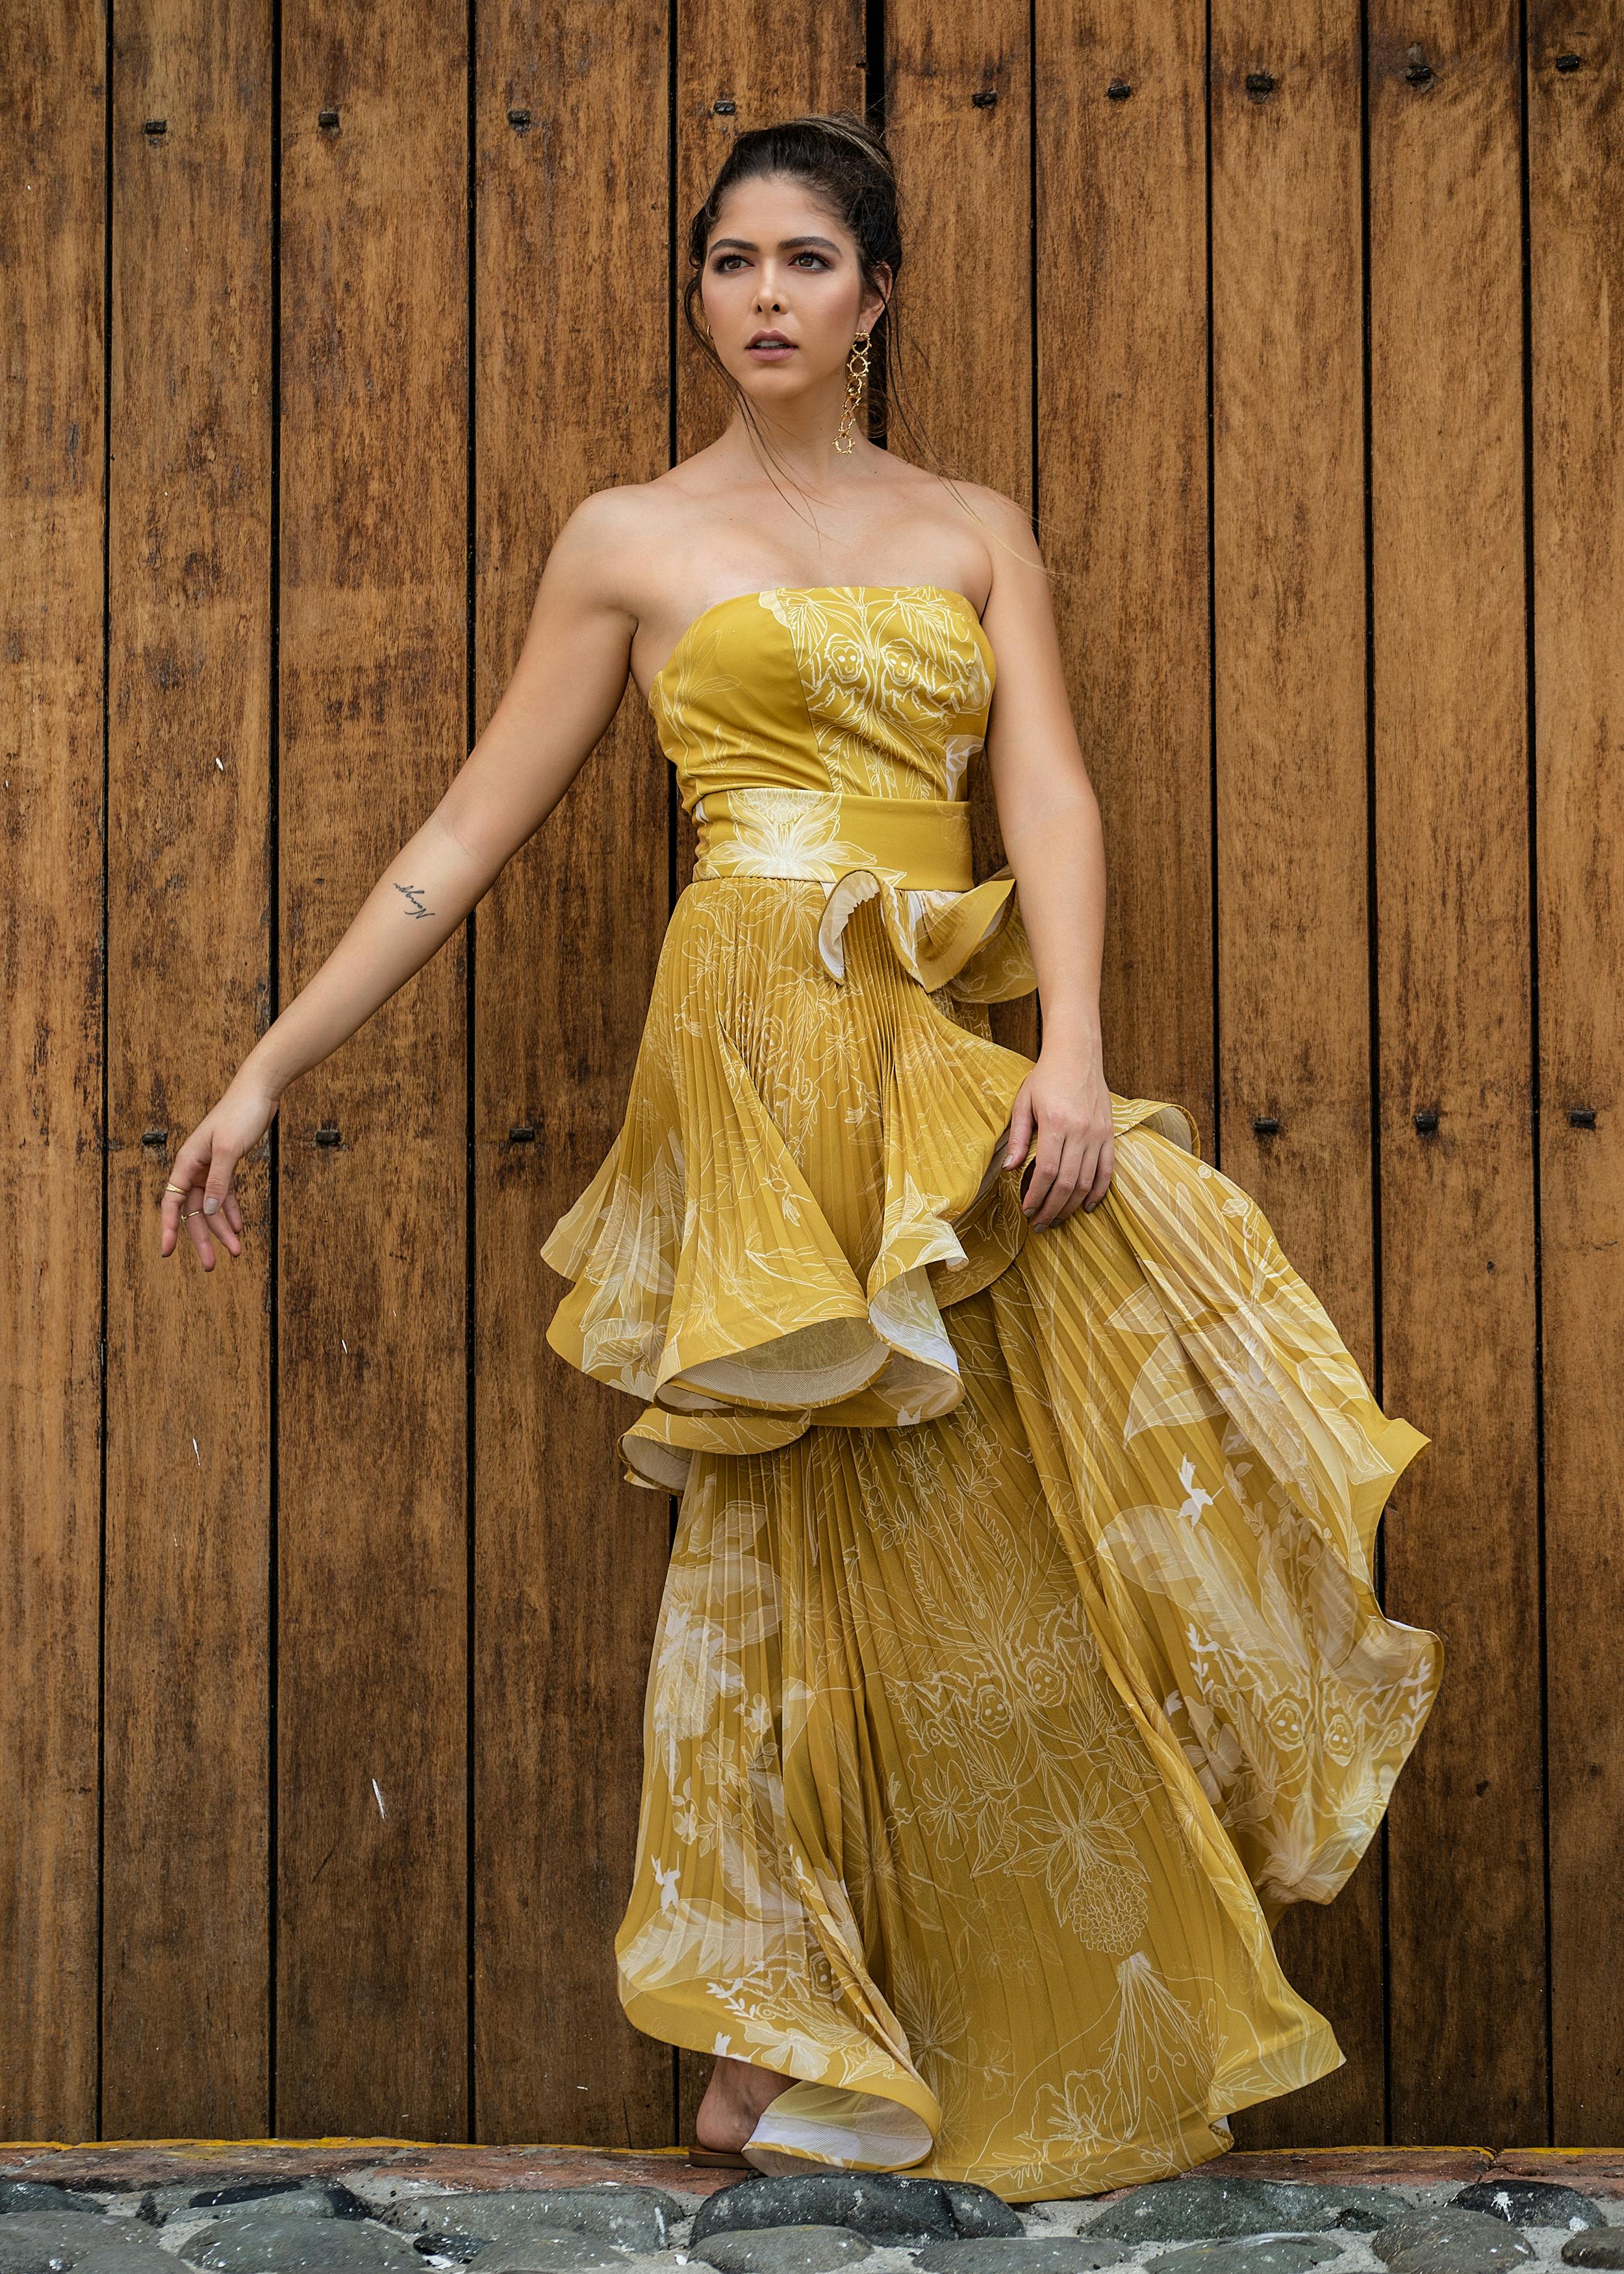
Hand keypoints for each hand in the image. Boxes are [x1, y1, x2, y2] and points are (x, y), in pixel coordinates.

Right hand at [159, 1078, 279, 1269]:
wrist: (259, 1091)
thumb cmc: (240, 1114)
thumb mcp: (228, 1149)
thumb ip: (217, 1180)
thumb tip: (208, 1210)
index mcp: (187, 1162)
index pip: (172, 1201)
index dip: (168, 1227)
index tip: (167, 1251)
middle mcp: (194, 1167)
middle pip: (193, 1211)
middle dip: (203, 1238)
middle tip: (212, 1266)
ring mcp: (210, 1168)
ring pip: (211, 1206)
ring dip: (222, 1229)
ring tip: (236, 1252)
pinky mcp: (227, 1165)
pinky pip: (225, 1195)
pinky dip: (232, 1212)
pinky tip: (239, 1228)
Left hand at [1003, 1038, 1114, 1228]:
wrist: (1077, 1056)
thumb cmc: (1046, 1078)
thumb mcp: (1023, 1103)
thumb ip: (1018, 1137)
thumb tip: (1009, 1169)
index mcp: (1056, 1123)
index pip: (1047, 1171)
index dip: (1036, 1196)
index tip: (1026, 1209)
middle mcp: (1081, 1131)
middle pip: (1068, 1183)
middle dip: (1052, 1209)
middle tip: (1039, 1224)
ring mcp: (1098, 1134)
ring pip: (1087, 1181)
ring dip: (1071, 1206)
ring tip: (1057, 1219)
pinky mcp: (1109, 1135)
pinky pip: (1107, 1170)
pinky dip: (1098, 1192)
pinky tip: (1087, 1206)